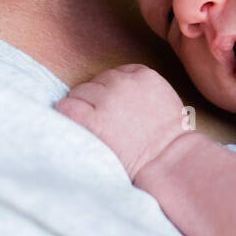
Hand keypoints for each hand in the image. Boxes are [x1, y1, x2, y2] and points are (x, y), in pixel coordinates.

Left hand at [54, 64, 190, 179]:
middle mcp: (123, 83)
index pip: (116, 74)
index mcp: (144, 75)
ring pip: (79, 92)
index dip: (112, 92)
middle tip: (106, 122)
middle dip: (98, 100)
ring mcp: (107, 100)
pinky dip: (67, 114)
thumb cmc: (169, 139)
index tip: (115, 110)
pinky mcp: (93, 120)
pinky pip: (67, 107)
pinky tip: (74, 125)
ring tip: (94, 127)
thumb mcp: (165, 99)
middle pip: (96, 82)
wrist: (168, 162)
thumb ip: (142, 88)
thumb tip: (117, 90)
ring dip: (82, 107)